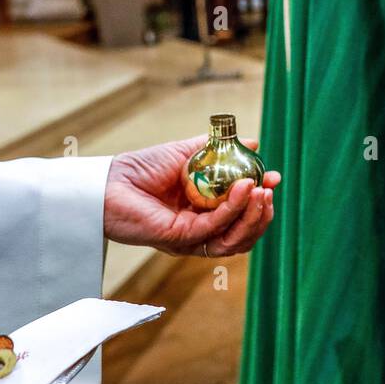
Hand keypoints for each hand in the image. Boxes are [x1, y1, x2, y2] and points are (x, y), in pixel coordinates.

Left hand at [103, 137, 281, 257]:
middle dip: (263, 214)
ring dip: (254, 216)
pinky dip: (233, 209)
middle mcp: (199, 231)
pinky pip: (214, 228)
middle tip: (270, 189)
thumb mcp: (189, 152)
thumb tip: (254, 143)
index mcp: (204, 215)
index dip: (261, 203)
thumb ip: (220, 150)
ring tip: (262, 190)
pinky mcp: (179, 239)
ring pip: (235, 240)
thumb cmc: (142, 168)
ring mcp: (190, 238)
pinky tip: (243, 188)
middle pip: (243, 235)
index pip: (241, 218)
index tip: (274, 179)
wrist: (110, 180)